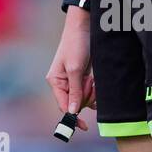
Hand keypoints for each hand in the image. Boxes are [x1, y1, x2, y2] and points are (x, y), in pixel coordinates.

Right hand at [45, 12, 95, 131]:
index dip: (73, 117)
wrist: (86, 26)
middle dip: (87, 97)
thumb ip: (75, 91)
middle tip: (91, 83)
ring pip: (85, 98)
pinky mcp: (83, 76)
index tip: (84, 126)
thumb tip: (72, 112)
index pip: (63, 106)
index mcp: (55, 82)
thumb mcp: (75, 69)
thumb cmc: (76, 44)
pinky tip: (96, 77)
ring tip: (93, 78)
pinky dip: (95, 87)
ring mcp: (73, 80)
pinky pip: (90, 90)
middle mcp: (63, 83)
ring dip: (92, 92)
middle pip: (76, 103)